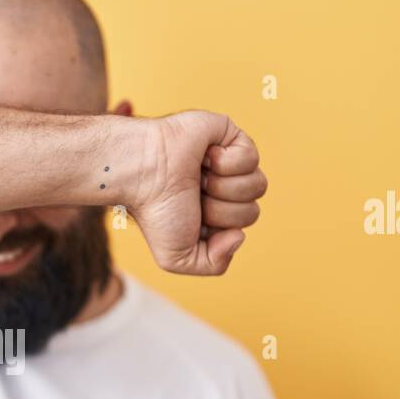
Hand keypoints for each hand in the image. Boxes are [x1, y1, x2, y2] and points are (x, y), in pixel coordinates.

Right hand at [132, 111, 265, 275]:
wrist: (141, 174)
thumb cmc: (154, 211)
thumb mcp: (178, 259)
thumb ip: (214, 264)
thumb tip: (240, 236)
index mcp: (215, 211)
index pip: (242, 226)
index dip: (219, 229)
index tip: (190, 217)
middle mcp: (225, 186)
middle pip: (253, 210)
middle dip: (220, 210)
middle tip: (192, 196)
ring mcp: (229, 159)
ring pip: (258, 185)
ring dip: (223, 188)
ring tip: (197, 177)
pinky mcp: (229, 134)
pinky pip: (252, 157)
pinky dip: (226, 163)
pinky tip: (204, 157)